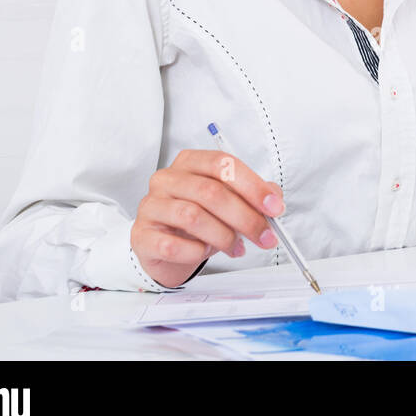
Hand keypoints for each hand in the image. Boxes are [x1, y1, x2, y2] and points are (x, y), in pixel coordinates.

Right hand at [131, 149, 285, 287]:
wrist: (164, 247)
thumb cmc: (199, 219)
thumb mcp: (228, 202)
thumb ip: (252, 197)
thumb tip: (274, 200)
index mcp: (190, 162)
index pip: (222, 164)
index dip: (252, 186)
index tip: (275, 207)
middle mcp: (167, 178)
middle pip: (211, 192)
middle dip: (245, 217)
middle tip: (265, 236)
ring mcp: (150, 206)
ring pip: (193, 217)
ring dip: (223, 236)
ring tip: (235, 247)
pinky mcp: (141, 234)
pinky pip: (172, 244)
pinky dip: (195, 252)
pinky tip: (204, 253)